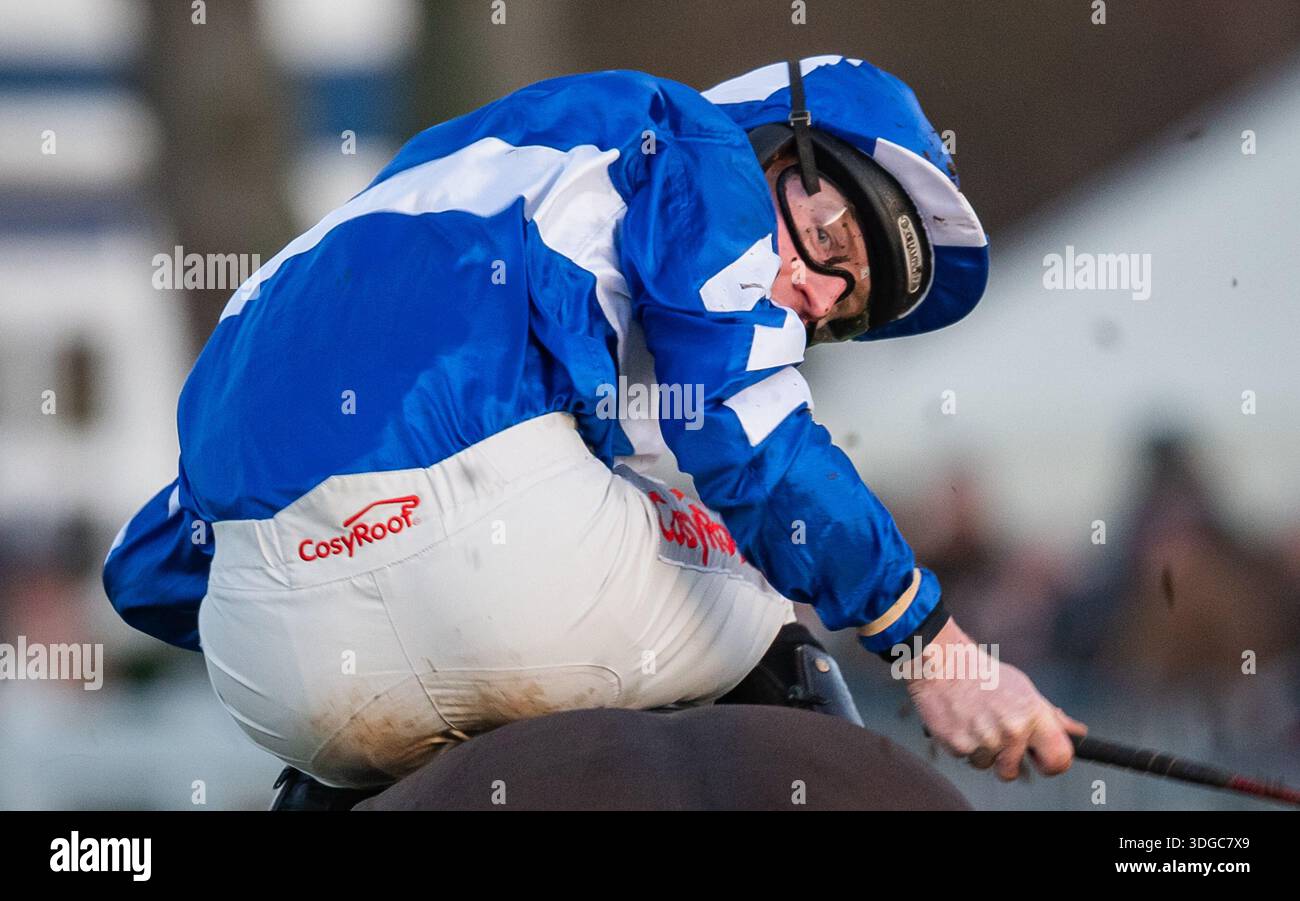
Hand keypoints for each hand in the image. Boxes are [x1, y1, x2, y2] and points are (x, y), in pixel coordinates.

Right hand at [902, 618, 1086, 779]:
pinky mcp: (959, 744)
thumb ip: (1049, 716)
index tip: (1040, 759)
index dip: (1052, 764)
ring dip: (981, 750)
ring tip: (974, 721)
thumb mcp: (1023, 689)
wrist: (943, 663)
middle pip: (1013, 772)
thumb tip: (1078, 732)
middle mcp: (1013, 730)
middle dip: (1006, 762)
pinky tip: (960, 721)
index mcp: (1034, 715)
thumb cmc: (985, 674)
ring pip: (987, 765)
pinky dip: (962, 744)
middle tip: (997, 740)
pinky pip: (966, 757)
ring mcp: (985, 739)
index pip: (1059, 759)